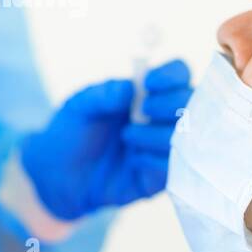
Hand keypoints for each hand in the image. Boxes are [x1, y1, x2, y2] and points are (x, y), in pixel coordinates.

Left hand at [21, 60, 192, 220]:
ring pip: (187, 136)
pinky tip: (134, 160)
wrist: (57, 175)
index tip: (149, 83)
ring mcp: (165, 148)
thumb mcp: (80, 105)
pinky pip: (175, 167)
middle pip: (193, 102)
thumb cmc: (72, 132)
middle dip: (170, 103)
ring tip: (127, 136)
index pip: (179, 74)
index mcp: (149, 93)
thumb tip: (131, 88)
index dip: (172, 75)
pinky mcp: (161, 177)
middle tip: (142, 109)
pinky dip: (156, 159)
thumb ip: (104, 93)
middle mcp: (164, 118)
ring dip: (159, 133)